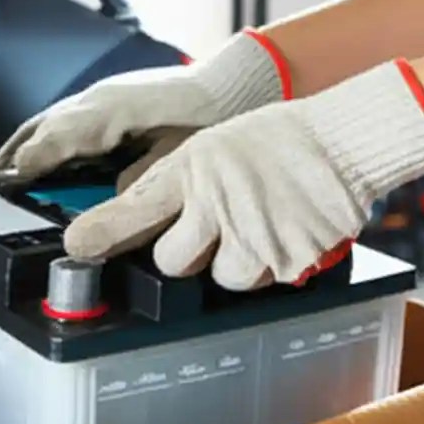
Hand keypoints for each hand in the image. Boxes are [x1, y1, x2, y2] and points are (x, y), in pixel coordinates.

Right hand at [0, 30, 289, 181]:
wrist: (238, 84)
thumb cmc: (213, 116)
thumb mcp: (179, 152)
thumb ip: (142, 175)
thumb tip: (114, 197)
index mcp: (111, 108)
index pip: (57, 137)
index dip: (31, 161)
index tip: (7, 181)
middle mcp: (99, 100)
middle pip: (44, 127)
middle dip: (15, 154)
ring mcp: (104, 98)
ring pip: (52, 122)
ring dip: (27, 145)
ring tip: (4, 170)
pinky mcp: (112, 102)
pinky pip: (68, 120)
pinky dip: (49, 139)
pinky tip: (46, 156)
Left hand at [62, 59, 423, 288]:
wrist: (345, 140)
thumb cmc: (278, 142)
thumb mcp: (214, 148)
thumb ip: (177, 185)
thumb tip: (136, 218)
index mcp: (195, 170)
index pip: (135, 207)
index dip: (101, 233)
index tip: (78, 248)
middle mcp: (218, 203)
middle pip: (171, 262)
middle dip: (183, 254)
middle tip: (206, 232)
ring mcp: (253, 235)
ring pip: (220, 279)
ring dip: (230, 263)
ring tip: (253, 227)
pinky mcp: (287, 260)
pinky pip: (261, 282)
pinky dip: (267, 267)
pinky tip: (279, 235)